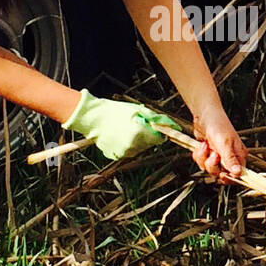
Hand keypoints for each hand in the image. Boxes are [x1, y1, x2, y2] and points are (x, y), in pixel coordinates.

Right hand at [62, 89, 177, 159]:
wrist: (93, 118)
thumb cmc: (115, 111)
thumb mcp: (138, 110)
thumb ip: (156, 119)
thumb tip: (172, 125)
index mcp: (139, 132)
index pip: (159, 138)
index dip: (159, 132)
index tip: (156, 128)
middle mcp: (132, 145)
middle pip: (149, 144)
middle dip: (147, 136)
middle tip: (137, 125)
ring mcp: (123, 152)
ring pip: (138, 149)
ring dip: (137, 141)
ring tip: (126, 129)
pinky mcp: (115, 156)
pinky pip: (127, 151)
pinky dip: (126, 145)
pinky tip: (119, 135)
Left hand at [190, 106, 247, 180]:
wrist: (204, 115)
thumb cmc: (218, 125)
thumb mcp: (225, 143)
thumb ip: (230, 159)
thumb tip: (238, 173)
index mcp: (239, 155)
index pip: (238, 175)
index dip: (229, 177)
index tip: (222, 174)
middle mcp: (230, 158)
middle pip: (221, 174)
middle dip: (213, 165)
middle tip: (213, 154)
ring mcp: (218, 157)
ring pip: (209, 169)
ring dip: (204, 159)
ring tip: (206, 146)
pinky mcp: (208, 155)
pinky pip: (202, 163)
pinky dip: (199, 156)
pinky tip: (202, 146)